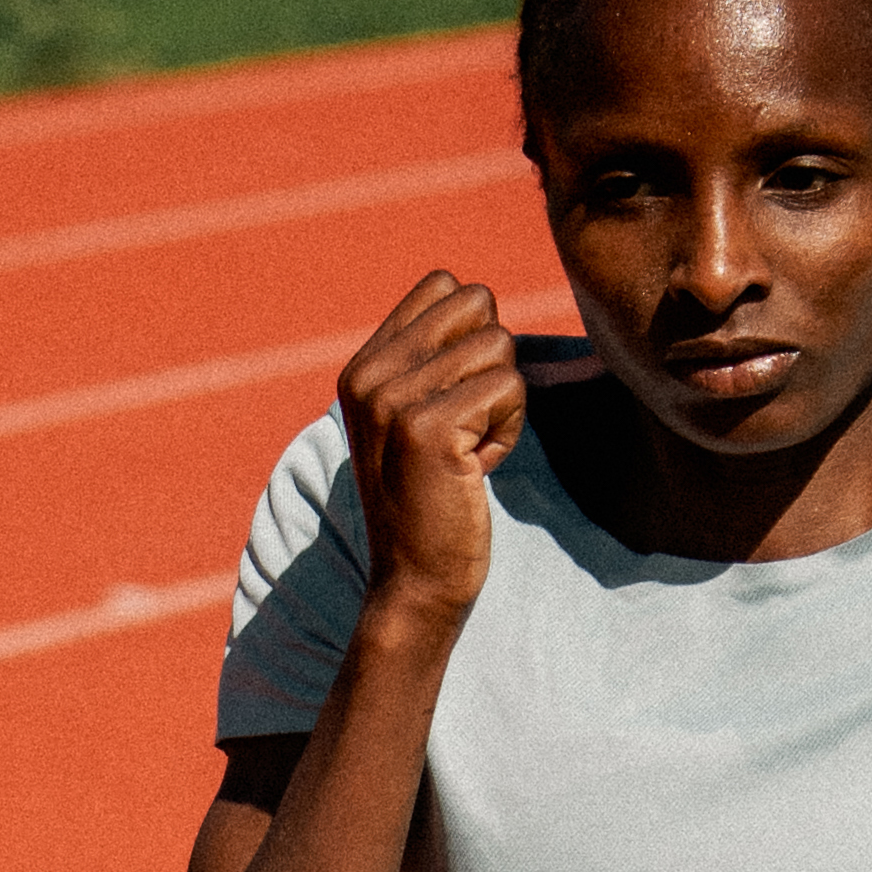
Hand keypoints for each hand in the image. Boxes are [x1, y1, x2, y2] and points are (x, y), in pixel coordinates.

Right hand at [338, 270, 527, 626]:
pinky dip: (508, 432)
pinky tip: (476, 470)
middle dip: (492, 365)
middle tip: (467, 427)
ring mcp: (395, 400)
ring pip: (499, 346)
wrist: (414, 586)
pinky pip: (508, 387)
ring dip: (502, 405)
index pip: (445, 286)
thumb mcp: (413, 420)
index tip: (455, 402)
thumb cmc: (431, 506)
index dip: (473, 338)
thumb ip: (429, 360)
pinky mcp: (429, 429)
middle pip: (478, 306)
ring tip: (468, 454)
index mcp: (363, 366)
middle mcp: (370, 375)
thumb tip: (479, 300)